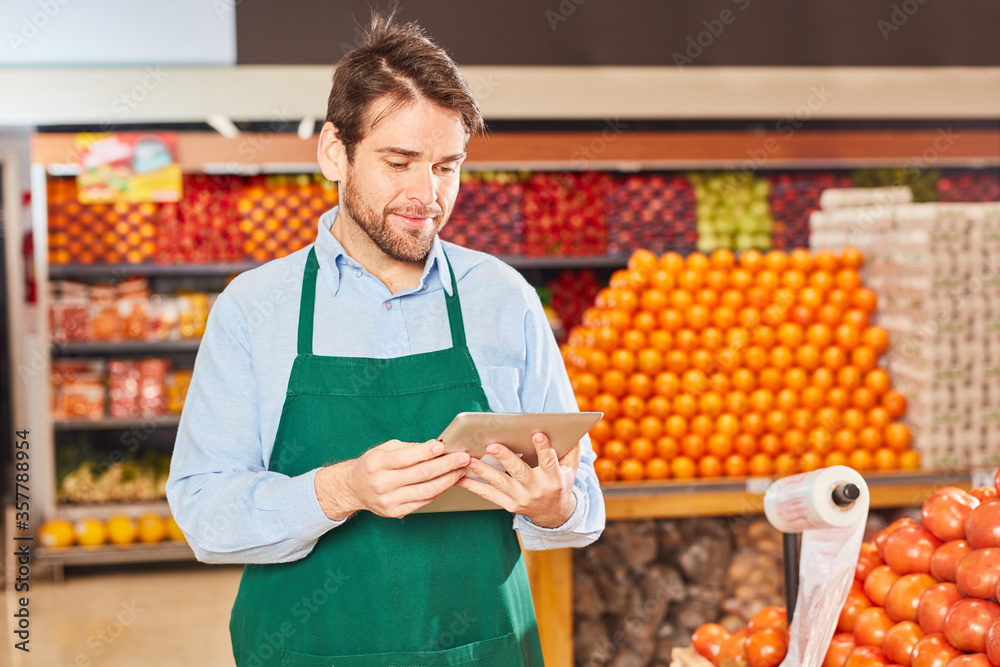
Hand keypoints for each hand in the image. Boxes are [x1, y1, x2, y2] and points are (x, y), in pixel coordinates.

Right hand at [315, 440, 468, 519]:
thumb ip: (410, 448)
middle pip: (420, 475)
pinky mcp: (396, 511)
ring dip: (448, 480)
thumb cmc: (373, 465)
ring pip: (426, 491)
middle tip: (462, 458)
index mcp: (376, 464)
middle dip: (446, 465)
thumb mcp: (385, 449)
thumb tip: (436, 446)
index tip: (442, 446)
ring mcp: (389, 500)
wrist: (354, 488)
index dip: (425, 452)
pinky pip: (423, 501)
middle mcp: (381, 483)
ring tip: (461, 470)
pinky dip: (439, 491)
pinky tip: (449, 482)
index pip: (405, 458)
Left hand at [454, 432, 580, 527]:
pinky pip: (488, 494)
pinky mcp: (509, 505)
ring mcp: (521, 498)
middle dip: (505, 458)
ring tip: (468, 458)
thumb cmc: (561, 483)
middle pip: (519, 471)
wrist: (554, 515)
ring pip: (499, 482)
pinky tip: (458, 476)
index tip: (537, 434)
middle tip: (492, 445)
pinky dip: (472, 485)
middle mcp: (536, 489)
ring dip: (482, 470)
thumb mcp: (571, 469)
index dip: (543, 448)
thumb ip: (572, 449)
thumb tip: (575, 430)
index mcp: (554, 478)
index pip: (549, 461)